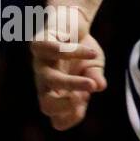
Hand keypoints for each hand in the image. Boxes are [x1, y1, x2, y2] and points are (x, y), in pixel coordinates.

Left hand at [31, 6, 106, 130]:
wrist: (74, 23)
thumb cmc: (83, 51)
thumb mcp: (94, 68)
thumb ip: (95, 78)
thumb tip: (99, 87)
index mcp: (57, 93)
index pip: (56, 116)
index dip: (70, 116)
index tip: (85, 104)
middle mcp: (45, 82)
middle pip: (46, 104)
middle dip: (64, 106)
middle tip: (84, 99)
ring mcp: (41, 64)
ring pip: (49, 80)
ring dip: (71, 83)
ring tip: (92, 83)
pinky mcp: (40, 44)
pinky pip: (53, 51)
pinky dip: (75, 53)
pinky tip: (92, 53)